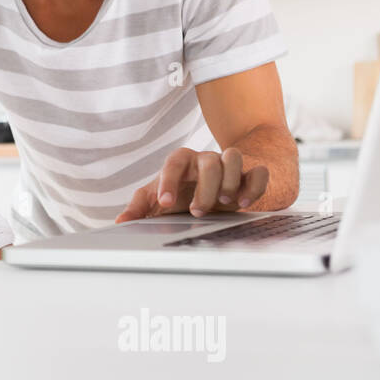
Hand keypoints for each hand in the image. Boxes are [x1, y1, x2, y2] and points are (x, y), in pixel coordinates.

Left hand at [114, 147, 268, 223]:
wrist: (213, 187)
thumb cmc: (181, 193)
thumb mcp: (157, 200)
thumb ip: (139, 208)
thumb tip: (121, 222)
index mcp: (182, 162)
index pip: (174, 162)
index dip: (169, 181)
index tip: (164, 203)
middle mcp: (205, 159)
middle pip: (208, 161)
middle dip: (204, 187)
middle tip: (197, 211)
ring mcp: (228, 165)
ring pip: (233, 157)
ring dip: (229, 180)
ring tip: (223, 203)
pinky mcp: (250, 175)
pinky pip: (258, 172)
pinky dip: (254, 186)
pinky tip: (245, 204)